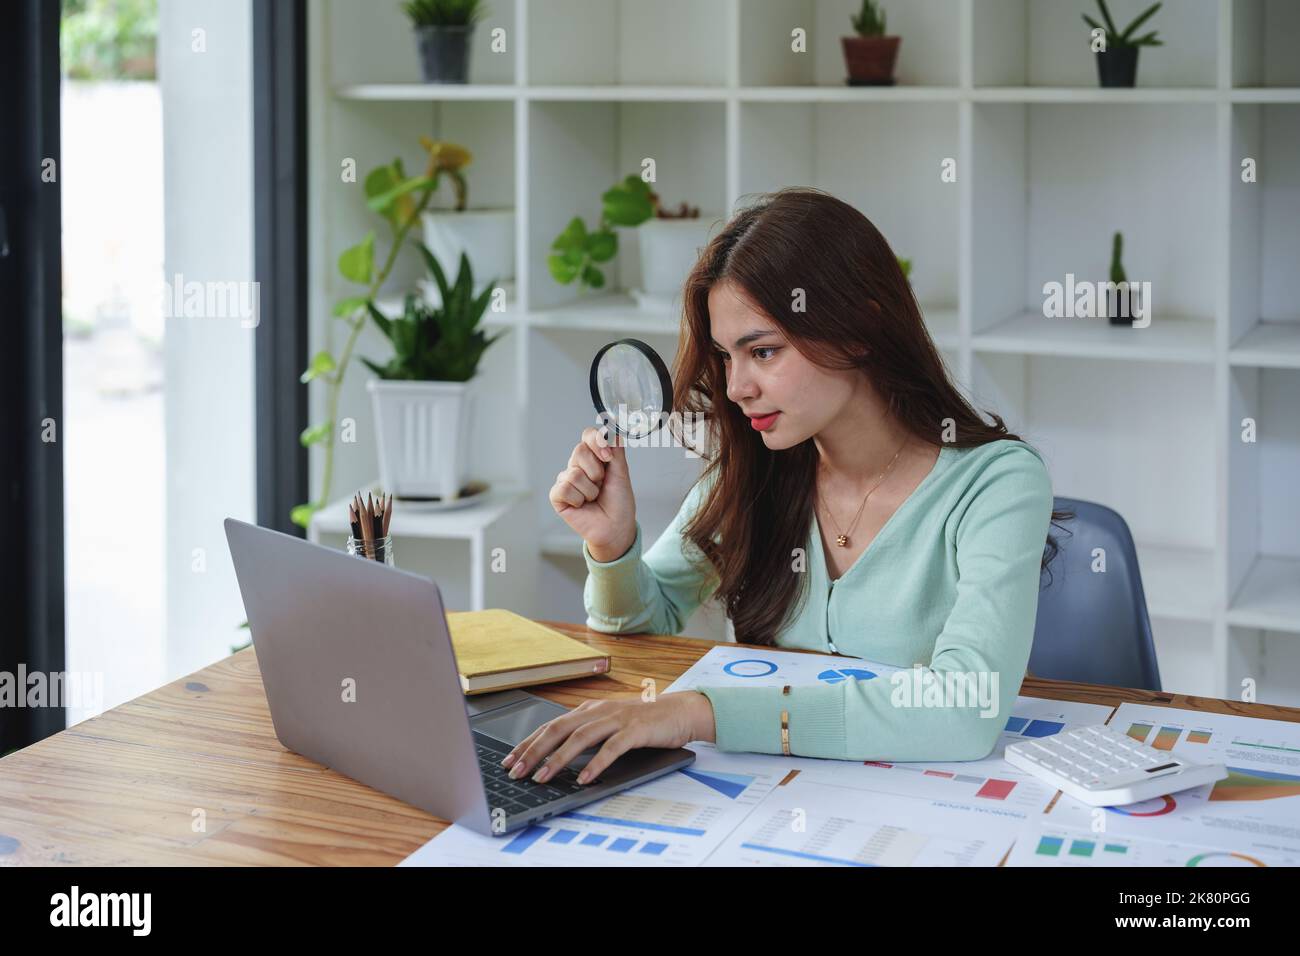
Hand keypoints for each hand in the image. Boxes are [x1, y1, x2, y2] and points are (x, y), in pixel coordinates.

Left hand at [501, 692, 715, 784]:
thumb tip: (557, 757)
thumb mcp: (609, 724)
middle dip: (533, 751)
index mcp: (589, 709)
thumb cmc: (643, 722)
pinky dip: (595, 764)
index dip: (528, 743)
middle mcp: (598, 710)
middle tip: (516, 771)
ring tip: (542, 777)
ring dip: (557, 759)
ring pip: (579, 738)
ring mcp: (616, 719)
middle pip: (558, 729)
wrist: (680, 711)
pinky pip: (611, 748)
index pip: (550, 726)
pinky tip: (584, 778)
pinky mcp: (635, 730)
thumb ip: (587, 735)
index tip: (510, 760)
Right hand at [549, 425, 635, 560]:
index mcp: (594, 457)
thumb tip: (612, 430)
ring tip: (594, 498)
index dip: (597, 442)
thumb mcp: (621, 473)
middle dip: (596, 471)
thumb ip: (616, 450)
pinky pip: (564, 488)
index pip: (588, 436)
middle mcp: (578, 466)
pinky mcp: (557, 496)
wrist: (615, 527)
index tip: (608, 457)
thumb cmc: (619, 502)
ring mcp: (566, 480)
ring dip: (590, 490)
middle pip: (579, 451)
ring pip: (573, 473)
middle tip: (602, 485)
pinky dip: (578, 499)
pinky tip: (582, 505)